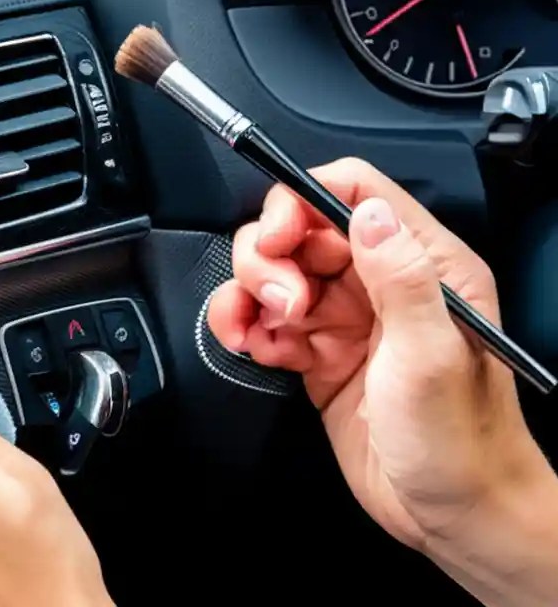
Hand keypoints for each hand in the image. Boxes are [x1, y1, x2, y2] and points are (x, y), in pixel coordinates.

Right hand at [208, 158, 557, 605]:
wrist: (449, 512)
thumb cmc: (460, 440)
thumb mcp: (432, 354)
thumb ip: (401, 277)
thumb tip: (368, 211)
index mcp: (424, 264)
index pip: (353, 193)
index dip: (303, 202)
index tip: (280, 240)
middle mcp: (380, 282)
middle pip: (298, 228)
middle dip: (269, 257)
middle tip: (281, 303)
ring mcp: (344, 317)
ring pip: (272, 272)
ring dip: (249, 294)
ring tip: (261, 332)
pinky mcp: (315, 352)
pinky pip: (263, 319)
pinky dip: (246, 328)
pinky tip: (256, 350)